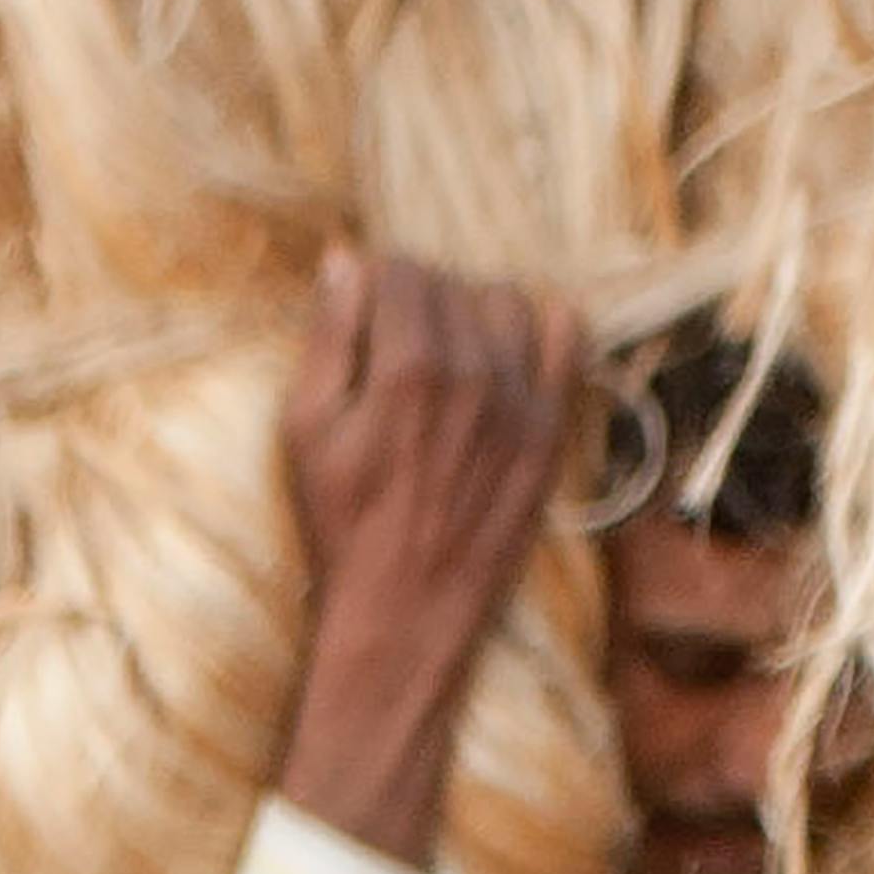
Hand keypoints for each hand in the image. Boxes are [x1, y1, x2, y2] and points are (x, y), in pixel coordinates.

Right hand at [276, 245, 583, 873]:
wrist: (406, 614)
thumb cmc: (342, 524)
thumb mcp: (306, 428)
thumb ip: (328, 336)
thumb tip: (345, 260)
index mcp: (409, 366)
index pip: (400, 270)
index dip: (375, 283)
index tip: (363, 311)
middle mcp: (476, 375)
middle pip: (451, 284)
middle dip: (418, 297)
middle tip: (395, 339)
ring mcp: (522, 405)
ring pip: (507, 303)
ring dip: (474, 310)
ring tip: (448, 348)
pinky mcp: (550, 435)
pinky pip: (567, 343)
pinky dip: (545, 327)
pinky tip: (512, 348)